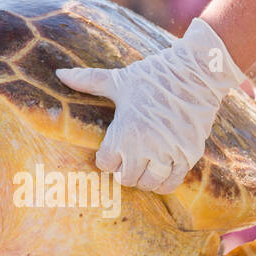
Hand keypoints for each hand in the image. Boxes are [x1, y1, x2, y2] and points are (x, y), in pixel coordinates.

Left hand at [56, 18, 244, 192]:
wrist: (196, 71)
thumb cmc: (154, 75)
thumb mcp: (119, 79)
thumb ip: (88, 81)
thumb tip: (59, 73)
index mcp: (126, 131)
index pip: (107, 164)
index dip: (107, 159)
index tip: (112, 153)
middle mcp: (147, 146)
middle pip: (127, 179)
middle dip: (124, 172)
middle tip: (127, 162)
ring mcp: (170, 153)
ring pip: (149, 184)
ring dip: (143, 179)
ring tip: (144, 167)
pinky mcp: (189, 155)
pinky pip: (172, 183)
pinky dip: (163, 182)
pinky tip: (161, 171)